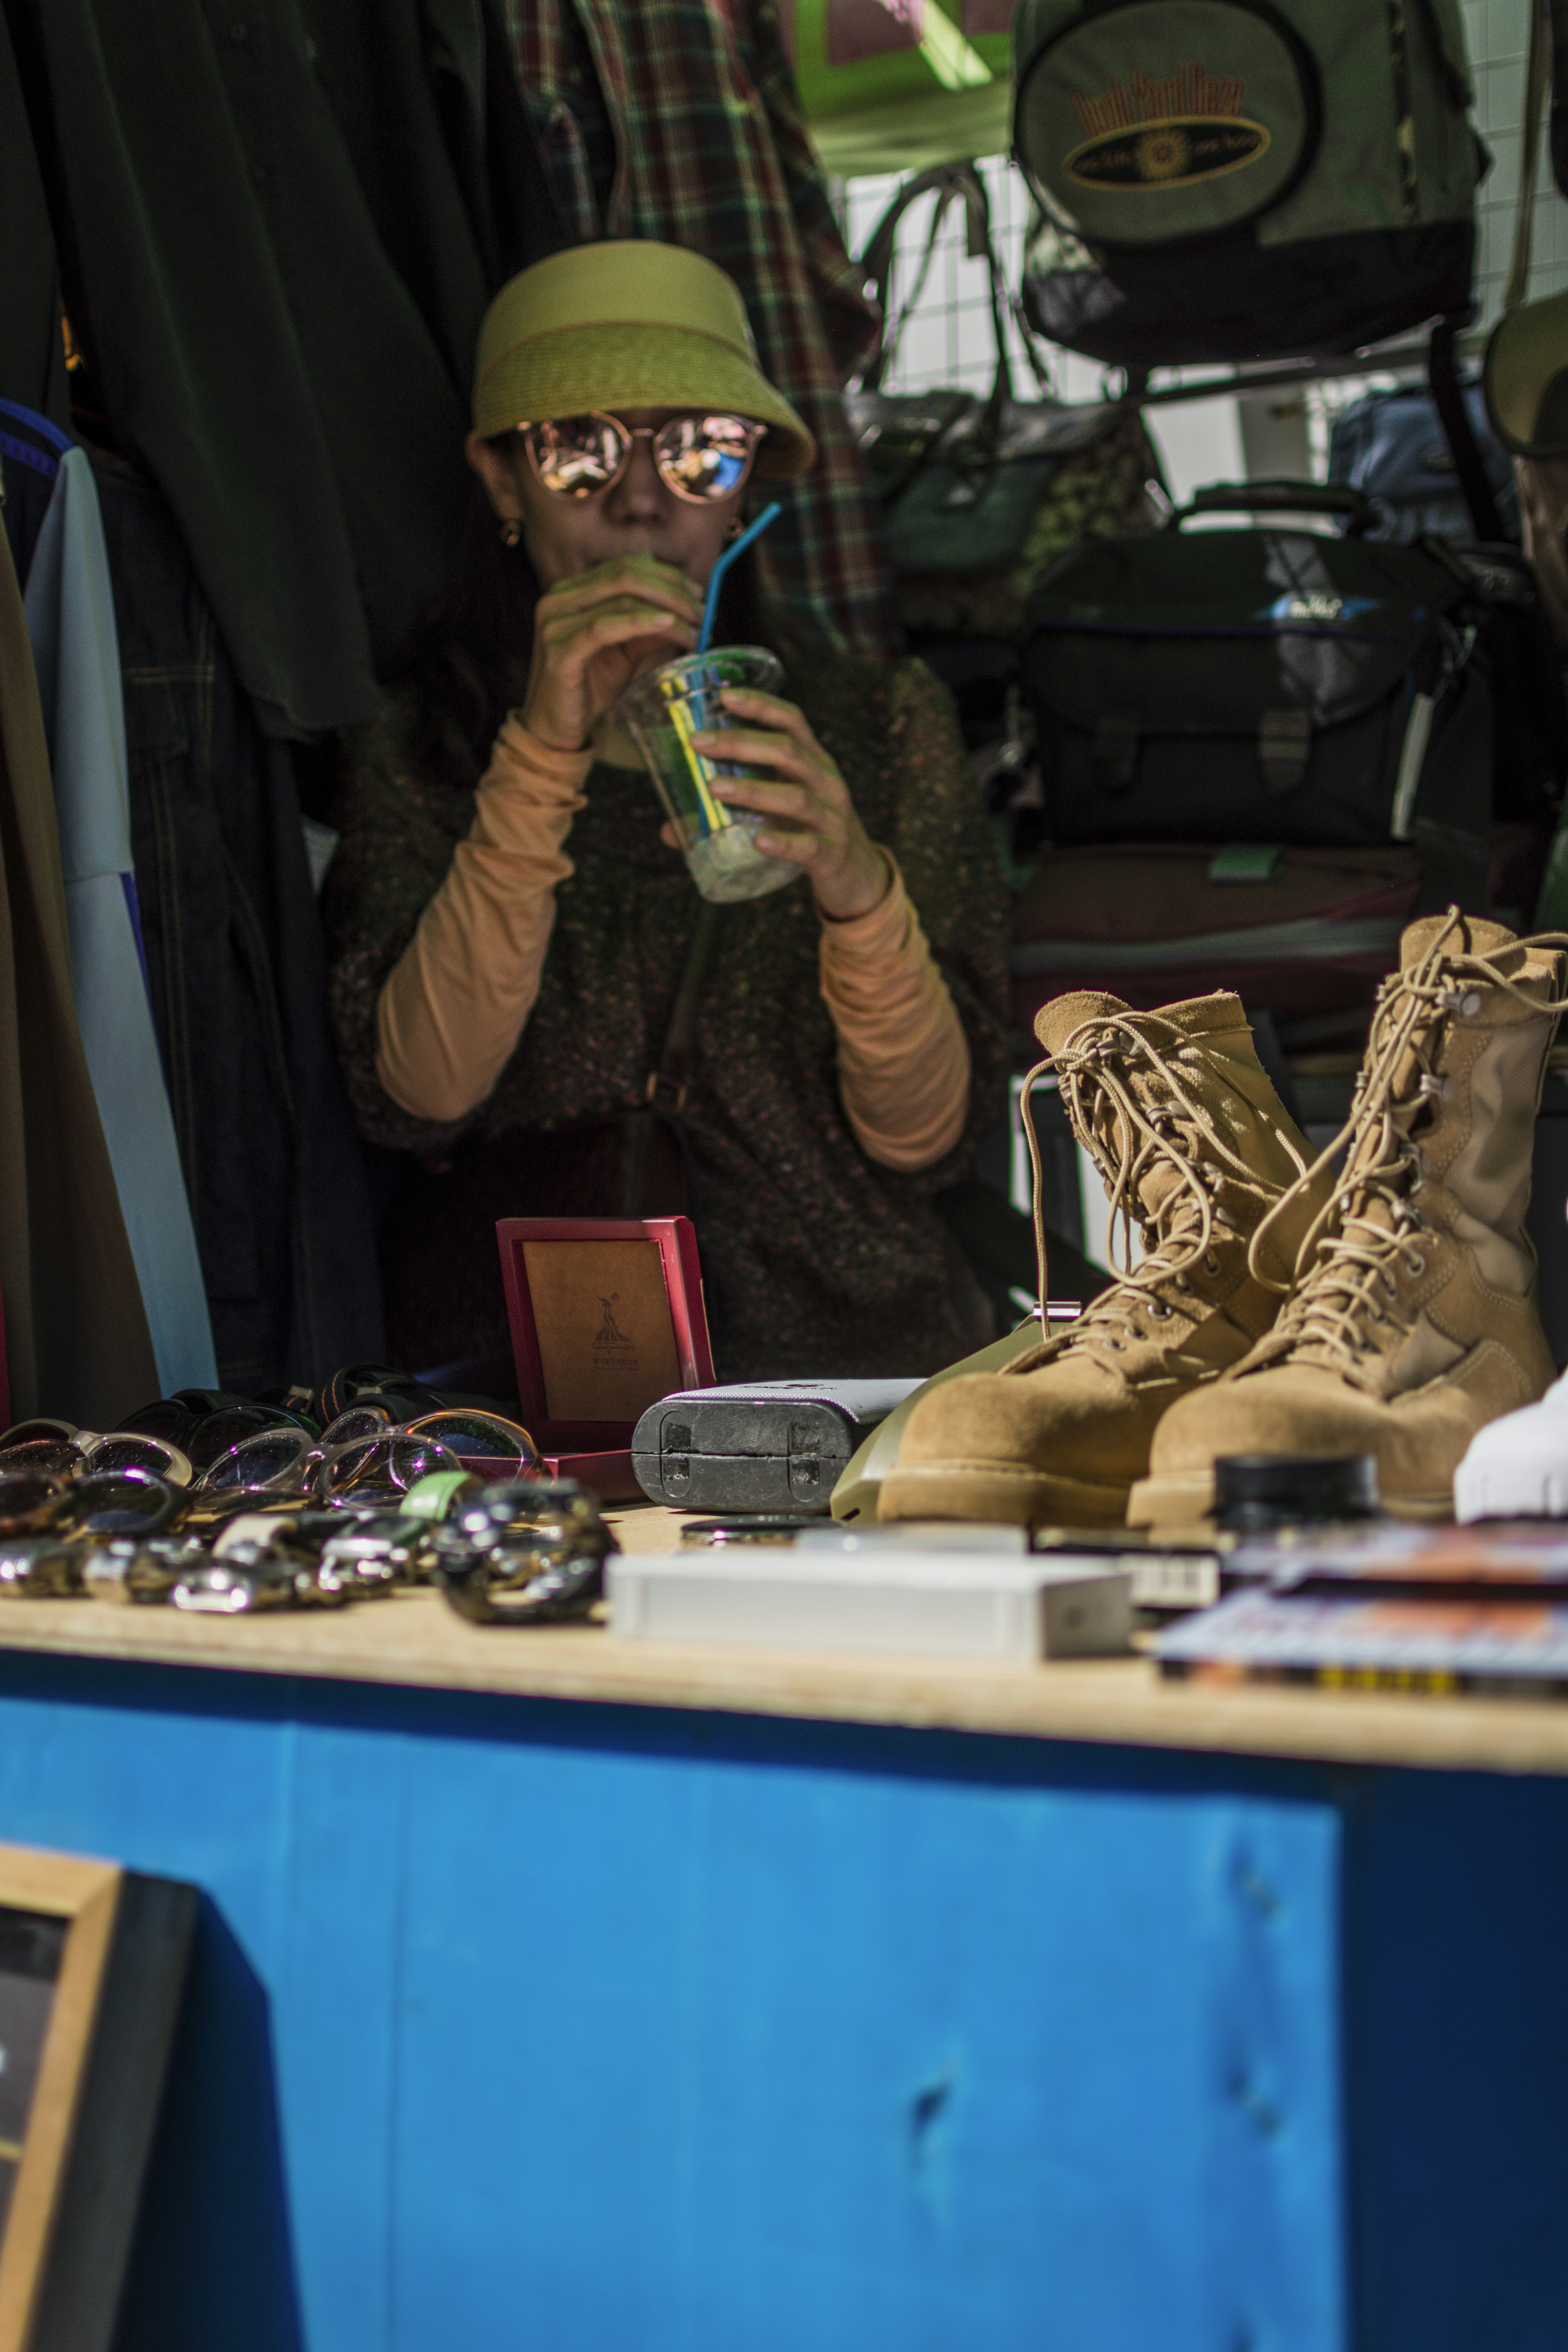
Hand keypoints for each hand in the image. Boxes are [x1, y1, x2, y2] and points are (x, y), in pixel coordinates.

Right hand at [522, 556, 702, 752]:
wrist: (554, 728)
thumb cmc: (588, 688)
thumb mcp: (625, 652)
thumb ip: (649, 628)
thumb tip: (689, 612)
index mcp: (572, 591)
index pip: (625, 566)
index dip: (666, 575)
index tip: (698, 594)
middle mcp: (558, 599)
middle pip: (625, 575)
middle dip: (671, 590)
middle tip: (703, 612)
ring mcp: (555, 624)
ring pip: (620, 598)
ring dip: (666, 610)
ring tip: (695, 628)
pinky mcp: (559, 651)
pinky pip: (605, 628)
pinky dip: (640, 623)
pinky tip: (668, 625)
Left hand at [681, 688, 890, 921]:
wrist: (855, 875)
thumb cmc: (808, 830)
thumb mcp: (778, 809)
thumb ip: (731, 809)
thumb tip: (668, 830)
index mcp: (813, 761)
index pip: (791, 721)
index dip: (761, 705)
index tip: (724, 695)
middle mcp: (825, 782)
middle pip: (788, 751)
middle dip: (741, 743)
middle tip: (698, 742)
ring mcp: (831, 818)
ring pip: (796, 797)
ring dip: (753, 790)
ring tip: (714, 788)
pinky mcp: (831, 854)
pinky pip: (809, 846)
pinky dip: (783, 843)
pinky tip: (758, 841)